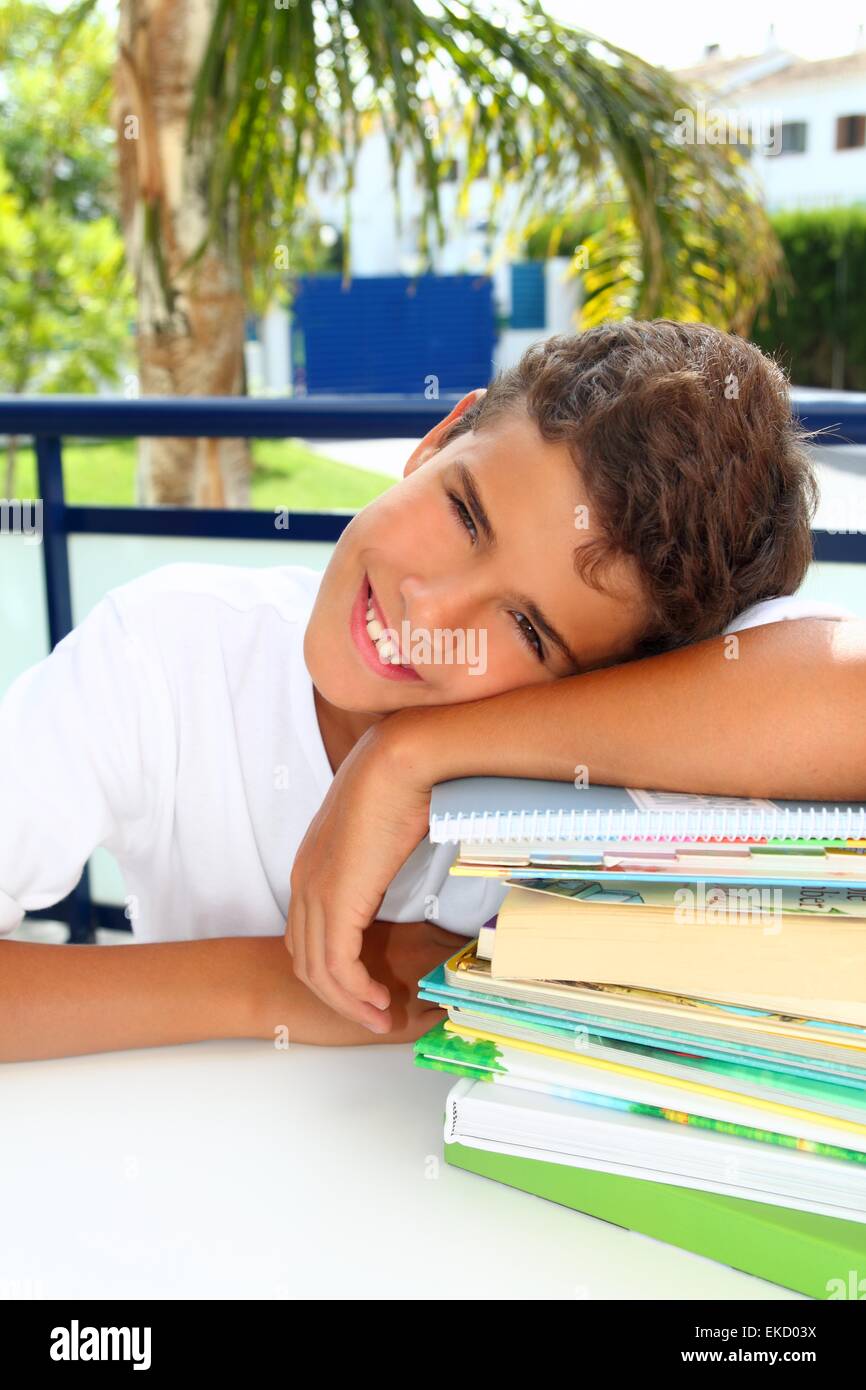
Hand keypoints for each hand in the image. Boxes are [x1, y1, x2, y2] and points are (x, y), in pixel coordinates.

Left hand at [285, 714, 437, 1033]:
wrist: (406, 757)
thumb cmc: (405, 780)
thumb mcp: (384, 826)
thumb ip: (380, 851)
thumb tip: (402, 857)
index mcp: (312, 863)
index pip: (308, 932)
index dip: (335, 967)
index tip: (366, 986)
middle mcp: (304, 881)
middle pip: (305, 958)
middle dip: (337, 995)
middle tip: (371, 1015)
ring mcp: (315, 891)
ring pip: (317, 969)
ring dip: (348, 1001)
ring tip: (379, 1018)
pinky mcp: (336, 901)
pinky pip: (337, 964)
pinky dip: (354, 991)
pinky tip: (378, 1002)